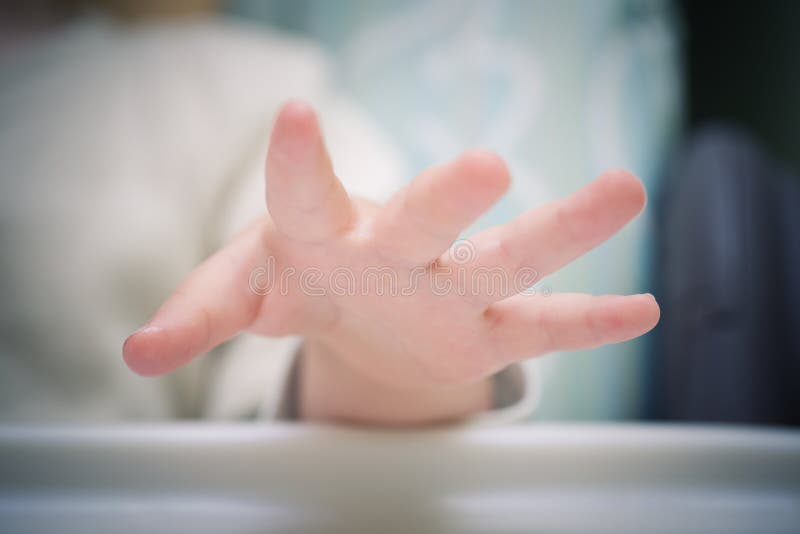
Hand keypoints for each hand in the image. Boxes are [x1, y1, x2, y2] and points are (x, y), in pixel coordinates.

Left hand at [123, 100, 659, 423]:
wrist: (359, 305)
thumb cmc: (296, 281)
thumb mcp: (242, 292)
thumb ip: (199, 313)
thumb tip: (137, 353)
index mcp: (321, 231)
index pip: (302, 192)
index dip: (297, 160)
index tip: (298, 113)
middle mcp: (393, 250)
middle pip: (421, 221)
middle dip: (445, 199)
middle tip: (483, 167)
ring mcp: (447, 287)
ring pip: (506, 260)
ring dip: (560, 231)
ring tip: (625, 190)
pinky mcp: (483, 329)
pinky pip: (540, 325)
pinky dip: (587, 323)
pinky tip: (643, 310)